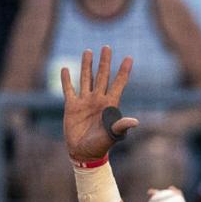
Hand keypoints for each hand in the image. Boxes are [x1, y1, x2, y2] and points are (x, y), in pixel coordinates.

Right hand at [61, 46, 139, 162]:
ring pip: (86, 78)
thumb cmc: (101, 146)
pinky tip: (65, 69)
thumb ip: (121, 126)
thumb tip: (135, 121)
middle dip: (104, 62)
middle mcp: (98, 99)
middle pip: (102, 76)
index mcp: (109, 104)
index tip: (129, 58)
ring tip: (88, 51)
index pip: (118, 84)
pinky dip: (66, 80)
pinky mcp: (72, 106)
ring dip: (87, 65)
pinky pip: (69, 90)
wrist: (83, 154)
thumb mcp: (112, 135)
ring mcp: (85, 102)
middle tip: (106, 48)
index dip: (123, 71)